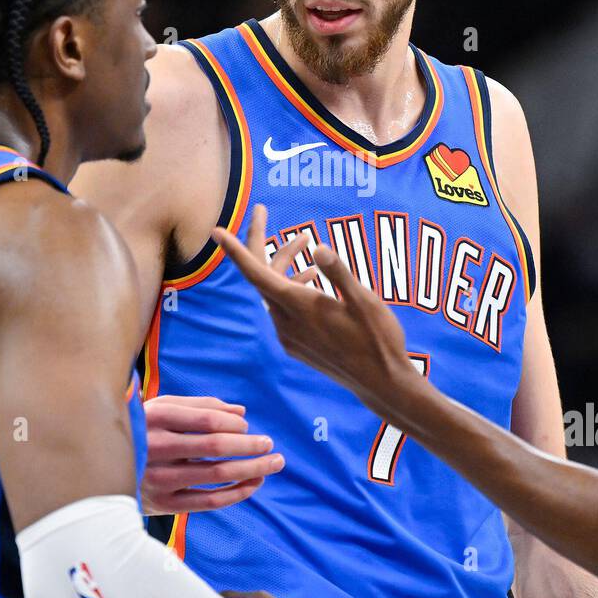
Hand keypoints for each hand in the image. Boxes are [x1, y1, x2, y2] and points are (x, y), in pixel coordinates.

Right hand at [140, 394, 283, 514]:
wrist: (100, 467)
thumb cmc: (142, 430)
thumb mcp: (162, 408)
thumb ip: (201, 406)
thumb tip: (241, 412)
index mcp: (155, 418)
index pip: (206, 419)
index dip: (233, 424)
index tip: (247, 428)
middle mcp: (155, 447)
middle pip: (215, 446)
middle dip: (250, 446)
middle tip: (271, 444)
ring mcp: (158, 478)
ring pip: (216, 474)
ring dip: (251, 469)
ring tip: (274, 464)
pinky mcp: (163, 504)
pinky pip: (208, 501)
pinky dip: (236, 493)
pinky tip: (254, 484)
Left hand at [212, 204, 421, 420]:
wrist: (381, 384)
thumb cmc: (378, 340)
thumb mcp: (365, 301)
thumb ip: (339, 272)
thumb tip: (318, 248)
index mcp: (300, 306)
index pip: (256, 273)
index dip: (235, 251)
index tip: (217, 231)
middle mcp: (287, 322)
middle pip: (261, 276)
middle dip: (260, 242)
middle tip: (262, 212)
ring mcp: (290, 336)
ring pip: (274, 292)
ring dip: (284, 264)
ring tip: (305, 242)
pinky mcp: (296, 346)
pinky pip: (282, 310)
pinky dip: (291, 287)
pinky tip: (312, 278)